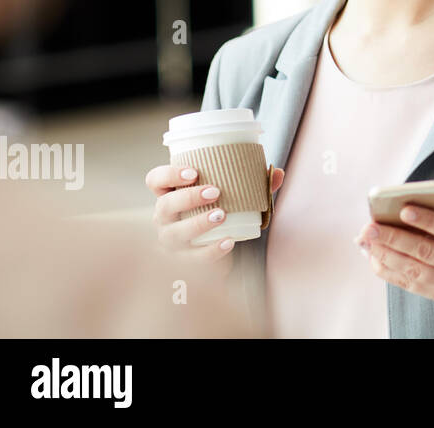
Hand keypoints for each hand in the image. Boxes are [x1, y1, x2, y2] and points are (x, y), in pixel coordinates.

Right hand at [146, 163, 284, 279]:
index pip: (155, 180)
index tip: (194, 172)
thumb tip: (277, 173)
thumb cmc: (221, 214)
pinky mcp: (182, 262)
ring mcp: (170, 242)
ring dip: (197, 223)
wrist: (218, 251)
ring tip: (221, 215)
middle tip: (215, 191)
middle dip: (188, 197)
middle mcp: (164, 218)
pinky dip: (211, 250)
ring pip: (174, 234)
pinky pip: (192, 259)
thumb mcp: (234, 197)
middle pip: (164, 206)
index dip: (169, 174)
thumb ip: (255, 184)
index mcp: (170, 195)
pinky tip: (229, 241)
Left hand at [355, 183, 433, 309]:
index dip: (427, 221)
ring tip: (366, 239)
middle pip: (426, 252)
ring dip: (386, 255)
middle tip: (371, 226)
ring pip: (414, 270)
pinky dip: (389, 271)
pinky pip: (410, 284)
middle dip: (395, 238)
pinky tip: (373, 256)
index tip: (405, 209)